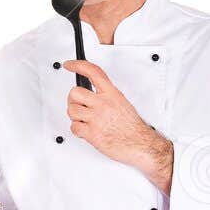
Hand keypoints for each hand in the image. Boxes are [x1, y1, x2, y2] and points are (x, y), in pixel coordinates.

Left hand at [61, 60, 173, 191]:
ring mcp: (96, 118)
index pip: (92, 72)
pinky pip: (74, 127)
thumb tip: (92, 95)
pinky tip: (86, 130)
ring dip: (75, 116)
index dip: (78, 65)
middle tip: (79, 105)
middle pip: (74, 92)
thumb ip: (107, 96)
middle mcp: (103, 104)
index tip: (69, 65)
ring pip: (71, 110)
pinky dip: (77, 130)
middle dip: (73, 100)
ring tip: (85, 120)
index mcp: (112, 94)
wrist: (140, 144)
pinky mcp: (92, 133)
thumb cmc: (133, 128)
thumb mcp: (122, 103)